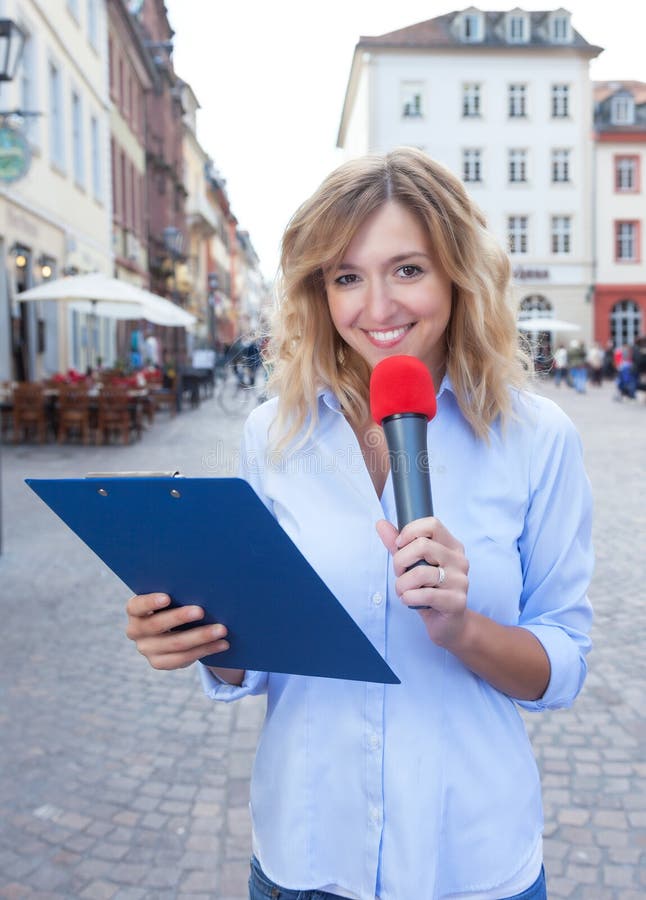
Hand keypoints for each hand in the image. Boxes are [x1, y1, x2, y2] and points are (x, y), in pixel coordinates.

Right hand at [125, 593, 229, 669]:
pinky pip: (183, 659)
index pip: (136, 606)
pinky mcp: (159, 662)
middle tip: (201, 611)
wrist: (176, 627)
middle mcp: (136, 631)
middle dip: (180, 617)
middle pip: (156, 625)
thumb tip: (204, 584)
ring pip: (175, 644)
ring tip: (221, 629)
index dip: (150, 602)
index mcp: (135, 610)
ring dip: (201, 637)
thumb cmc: (177, 601)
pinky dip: (205, 650)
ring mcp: (147, 649)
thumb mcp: (172, 595)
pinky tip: (222, 644)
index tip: (167, 597)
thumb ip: (179, 591)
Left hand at [376, 517, 469, 649]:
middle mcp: (459, 560)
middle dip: (400, 561)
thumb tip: (381, 523)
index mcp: (451, 546)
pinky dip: (409, 597)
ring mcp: (460, 580)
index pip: (432, 524)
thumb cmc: (429, 590)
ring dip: (402, 584)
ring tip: (403, 591)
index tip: (399, 545)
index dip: (410, 532)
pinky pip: (425, 594)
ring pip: (420, 572)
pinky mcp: (457, 601)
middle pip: (423, 546)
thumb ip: (398, 545)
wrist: (448, 624)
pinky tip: (409, 600)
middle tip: (399, 573)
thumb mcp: (412, 564)